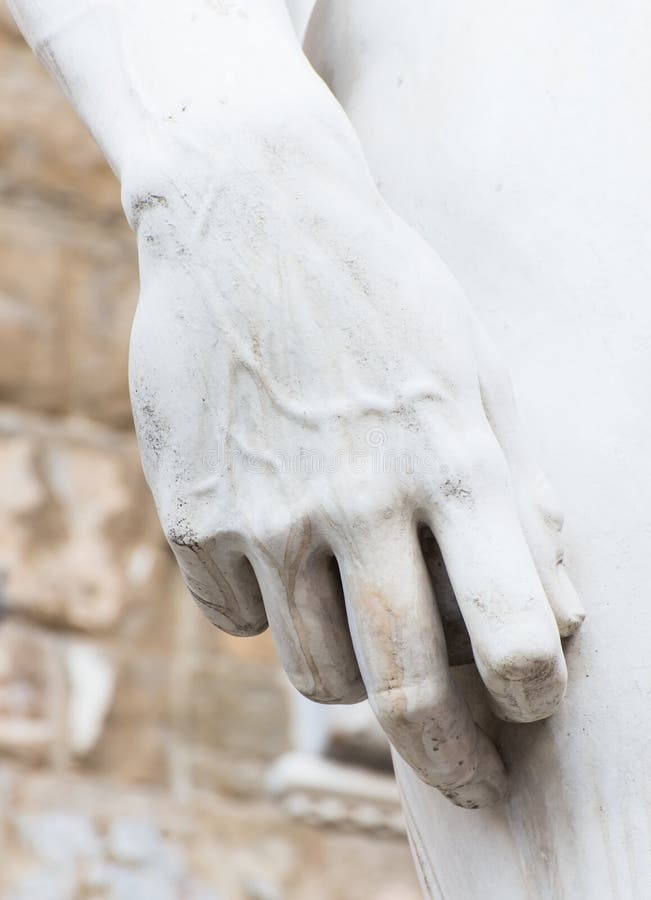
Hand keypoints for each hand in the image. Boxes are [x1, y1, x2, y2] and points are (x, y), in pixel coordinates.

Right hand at [125, 98, 583, 808]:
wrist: (248, 220)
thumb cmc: (382, 297)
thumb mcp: (474, 373)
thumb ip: (518, 496)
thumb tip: (557, 613)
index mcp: (449, 457)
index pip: (511, 627)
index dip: (533, 690)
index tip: (532, 702)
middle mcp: (356, 496)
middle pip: (407, 687)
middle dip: (451, 758)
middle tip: (472, 780)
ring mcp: (264, 512)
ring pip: (317, 674)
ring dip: (355, 674)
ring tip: (364, 620)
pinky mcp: (193, 516)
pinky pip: (239, 619)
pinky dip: (271, 608)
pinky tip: (279, 549)